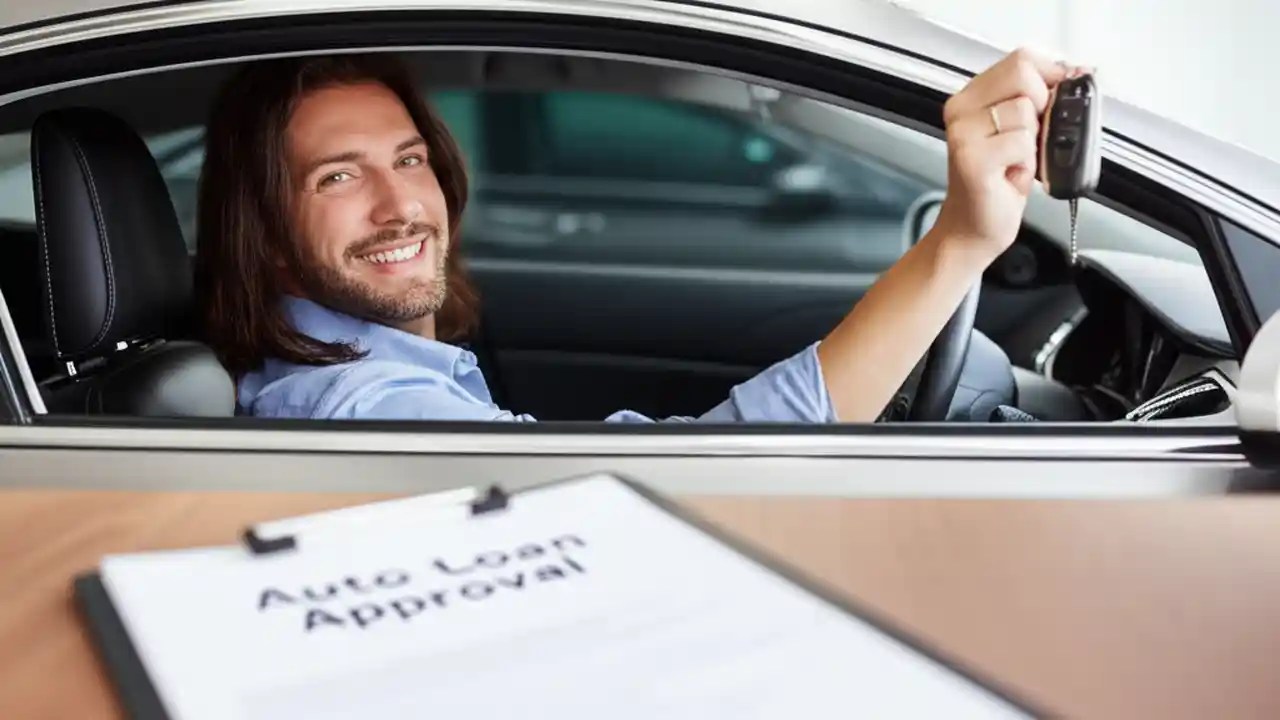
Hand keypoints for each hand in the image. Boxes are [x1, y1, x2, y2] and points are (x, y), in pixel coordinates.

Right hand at [933, 48, 1079, 264]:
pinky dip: (1027, 164)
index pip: (1022, 59)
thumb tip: (1078, 73)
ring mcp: (963, 133)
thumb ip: (1041, 98)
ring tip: (1014, 163)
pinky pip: (1023, 143)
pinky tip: (1010, 176)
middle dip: (1041, 108)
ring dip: (1032, 144)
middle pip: (1024, 76)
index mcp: (971, 96)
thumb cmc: (999, 182)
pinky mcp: (972, 159)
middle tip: (1028, 140)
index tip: (1053, 102)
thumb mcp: (1022, 130)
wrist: (974, 229)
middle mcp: (961, 109)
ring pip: (1026, 112)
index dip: (1050, 76)